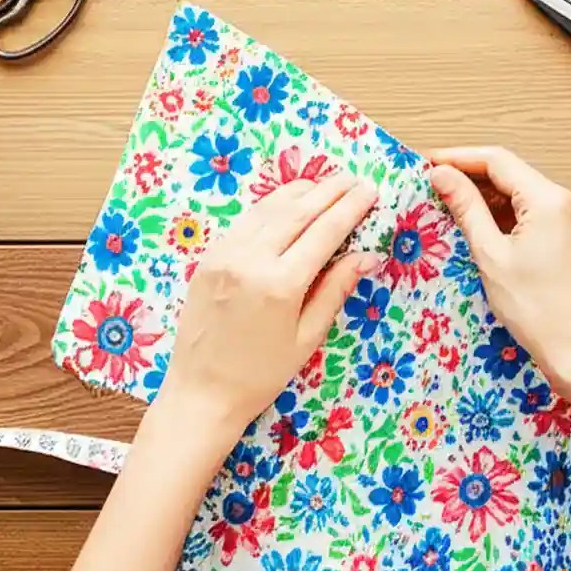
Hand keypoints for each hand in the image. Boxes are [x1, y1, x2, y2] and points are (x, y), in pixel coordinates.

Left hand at [161, 174, 379, 432]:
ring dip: (299, 192)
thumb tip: (366, 256)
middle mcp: (249, 260)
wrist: (200, 391)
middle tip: (353, 179)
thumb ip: (334, 290)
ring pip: (268, 209)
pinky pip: (245, 221)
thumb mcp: (306, 338)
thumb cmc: (260, 375)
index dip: (349, 208)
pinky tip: (286, 203)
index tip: (369, 191)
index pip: (323, 232)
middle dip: (329, 191)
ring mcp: (224, 255)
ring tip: (325, 184)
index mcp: (279, 284)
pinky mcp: (208, 258)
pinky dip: (270, 206)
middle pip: (297, 211)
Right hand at [427, 147, 570, 384]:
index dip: (458, 157)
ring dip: (485, 194)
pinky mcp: (570, 232)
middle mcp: (567, 200)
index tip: (427, 162)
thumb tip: (441, 175)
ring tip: (448, 202)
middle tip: (432, 182)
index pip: (497, 160)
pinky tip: (478, 221)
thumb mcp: (490, 254)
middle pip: (510, 172)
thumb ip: (466, 208)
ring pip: (520, 190)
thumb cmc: (536, 308)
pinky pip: (532, 209)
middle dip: (470, 174)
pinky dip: (503, 211)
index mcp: (550, 200)